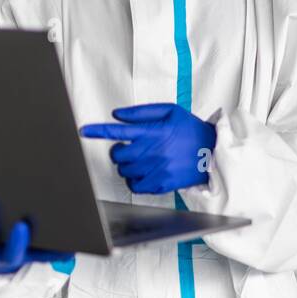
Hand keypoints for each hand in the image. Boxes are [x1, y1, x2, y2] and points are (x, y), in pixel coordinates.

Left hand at [80, 102, 216, 193]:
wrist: (213, 153)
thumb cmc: (191, 130)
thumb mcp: (171, 111)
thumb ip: (142, 112)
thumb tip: (117, 114)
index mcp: (153, 131)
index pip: (118, 131)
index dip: (98, 131)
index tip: (84, 130)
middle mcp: (152, 151)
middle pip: (117, 155)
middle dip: (118, 151)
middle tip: (128, 148)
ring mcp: (155, 169)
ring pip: (124, 170)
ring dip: (127, 165)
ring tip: (142, 160)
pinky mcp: (160, 184)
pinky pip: (134, 186)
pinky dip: (134, 180)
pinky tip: (144, 173)